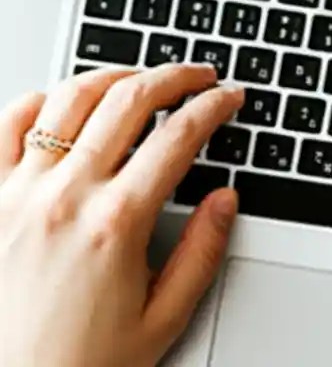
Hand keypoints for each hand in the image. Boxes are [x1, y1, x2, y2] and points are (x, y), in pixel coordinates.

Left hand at [0, 65, 243, 366]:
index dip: (214, 106)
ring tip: (138, 77)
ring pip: (69, 99)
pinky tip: (63, 103)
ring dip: (113, 75)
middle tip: (197, 74)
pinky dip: (39, 102)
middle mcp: (64, 197)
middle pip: (129, 100)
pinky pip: (7, 125)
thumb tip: (226, 201)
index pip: (179, 136)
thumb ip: (202, 253)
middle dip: (175, 75)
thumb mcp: (162, 318)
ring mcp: (17, 192)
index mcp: (117, 224)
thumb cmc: (76, 364)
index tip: (229, 97)